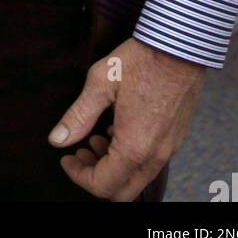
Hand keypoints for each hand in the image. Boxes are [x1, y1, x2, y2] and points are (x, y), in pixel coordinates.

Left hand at [48, 37, 205, 200]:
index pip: (102, 185)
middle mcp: (156, 155)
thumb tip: (57, 139)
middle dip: (96, 177)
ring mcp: (170, 148)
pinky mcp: (177, 138)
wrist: (180, 45)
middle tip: (81, 151)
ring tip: (96, 137)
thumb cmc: (141, 60)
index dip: (78, 176)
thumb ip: (78, 116)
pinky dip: (130, 157)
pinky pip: (151, 163)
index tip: (66, 156)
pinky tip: (118, 128)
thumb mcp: (100, 83)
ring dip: (114, 167)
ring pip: (138, 178)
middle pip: (122, 191)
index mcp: (134, 147)